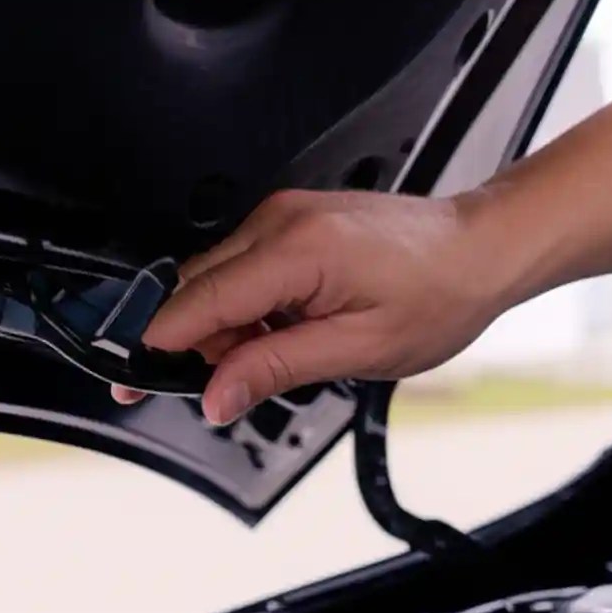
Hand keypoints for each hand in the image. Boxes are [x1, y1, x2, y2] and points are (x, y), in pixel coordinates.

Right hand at [112, 189, 519, 424]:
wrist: (479, 249)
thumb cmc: (439, 292)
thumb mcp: (357, 349)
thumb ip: (275, 368)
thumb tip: (216, 395)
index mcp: (296, 249)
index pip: (200, 300)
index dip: (159, 345)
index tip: (131, 378)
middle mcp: (279, 222)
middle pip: (197, 288)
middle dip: (195, 343)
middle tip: (215, 388)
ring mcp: (282, 217)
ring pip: (215, 279)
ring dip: (224, 328)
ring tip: (274, 357)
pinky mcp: (289, 222)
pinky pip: (240, 268)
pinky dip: (244, 308)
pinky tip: (278, 332)